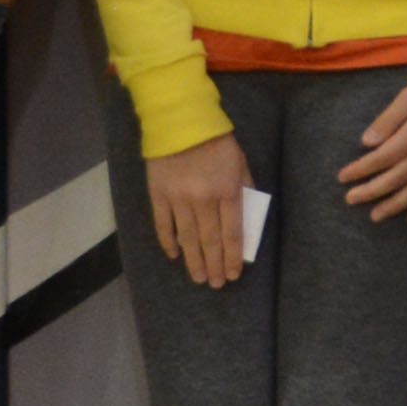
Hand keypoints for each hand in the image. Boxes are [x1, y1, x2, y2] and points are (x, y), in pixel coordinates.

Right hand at [148, 133, 253, 290]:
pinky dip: (168, 242)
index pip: (232, 234)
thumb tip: (247, 218)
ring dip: (194, 261)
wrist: (179, 120)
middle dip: (214, 266)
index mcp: (227, 192)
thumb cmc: (216, 141)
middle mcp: (204, 201)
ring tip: (198, 278)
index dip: (232, 258)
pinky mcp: (159, 195)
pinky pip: (163, 224)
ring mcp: (179, 199)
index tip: (232, 275)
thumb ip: (244, 189)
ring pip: (187, 238)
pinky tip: (174, 255)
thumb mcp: (240, 162)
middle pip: (211, 241)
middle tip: (215, 284)